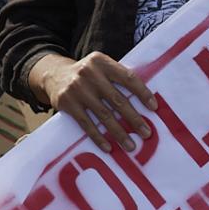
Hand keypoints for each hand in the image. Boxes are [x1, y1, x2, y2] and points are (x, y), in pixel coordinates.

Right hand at [38, 52, 156, 152]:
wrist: (54, 75)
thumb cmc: (88, 75)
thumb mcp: (101, 68)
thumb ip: (118, 77)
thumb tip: (145, 100)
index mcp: (102, 62)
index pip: (128, 77)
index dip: (142, 93)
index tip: (154, 108)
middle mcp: (89, 73)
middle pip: (117, 100)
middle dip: (134, 119)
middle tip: (146, 133)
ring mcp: (77, 88)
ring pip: (103, 115)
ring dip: (119, 133)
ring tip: (131, 145)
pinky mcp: (67, 103)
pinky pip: (86, 124)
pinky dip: (98, 137)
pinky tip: (108, 147)